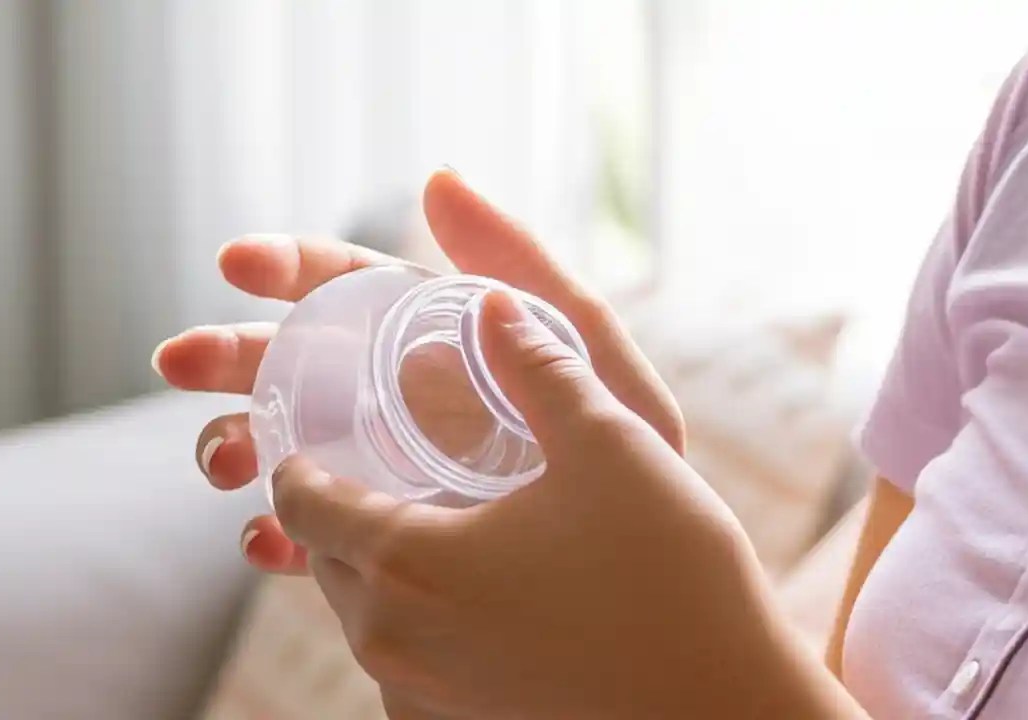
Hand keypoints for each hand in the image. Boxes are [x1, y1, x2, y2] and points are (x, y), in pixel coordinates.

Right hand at [153, 169, 683, 573]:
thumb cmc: (630, 456)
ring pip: (282, 448)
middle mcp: (395, 402)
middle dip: (230, 356)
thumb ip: (524, 267)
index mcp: (434, 342)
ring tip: (222, 463)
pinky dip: (278, 541)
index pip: (348, 287)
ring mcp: (380, 474)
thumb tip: (437, 181)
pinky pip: (313, 539)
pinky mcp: (378, 547)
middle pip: (292, 363)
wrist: (642, 584)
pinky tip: (264, 545)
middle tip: (178, 360)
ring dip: (235, 447)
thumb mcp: (589, 354)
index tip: (236, 260)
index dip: (288, 266)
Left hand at [272, 291, 858, 718]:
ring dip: (378, 566)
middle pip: (325, 557)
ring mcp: (418, 696)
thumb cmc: (670, 580)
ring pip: (362, 613)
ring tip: (435, 520)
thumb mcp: (612, 446)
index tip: (326, 428)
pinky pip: (402, 660)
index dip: (302, 458)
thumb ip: (538, 366)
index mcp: (407, 562)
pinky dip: (414, 619)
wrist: (727, 709)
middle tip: (382, 463)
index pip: (300, 501)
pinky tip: (476, 591)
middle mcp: (392, 641)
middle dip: (338, 507)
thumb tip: (494, 304)